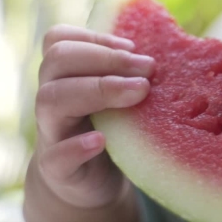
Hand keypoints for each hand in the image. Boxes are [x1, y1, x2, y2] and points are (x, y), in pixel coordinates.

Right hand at [31, 24, 153, 208]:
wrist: (92, 184)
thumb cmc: (113, 130)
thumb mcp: (121, 98)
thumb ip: (132, 75)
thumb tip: (170, 53)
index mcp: (66, 76)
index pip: (59, 39)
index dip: (94, 36)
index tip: (133, 47)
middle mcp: (53, 98)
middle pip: (57, 61)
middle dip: (106, 59)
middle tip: (149, 69)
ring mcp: (51, 133)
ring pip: (50, 100)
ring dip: (98, 91)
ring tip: (139, 92)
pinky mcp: (56, 169)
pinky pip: (55, 156)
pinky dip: (76, 147)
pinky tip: (101, 140)